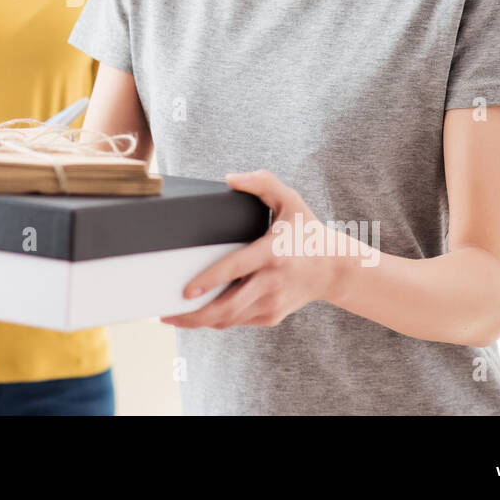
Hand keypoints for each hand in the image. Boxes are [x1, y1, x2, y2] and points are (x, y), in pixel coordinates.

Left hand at [160, 171, 345, 329]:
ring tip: (173, 316)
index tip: (186, 290)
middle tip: (165, 314)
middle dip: (194, 315)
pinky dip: (216, 320)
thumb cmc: (307, 231)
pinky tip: (197, 315)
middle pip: (228, 307)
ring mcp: (272, 303)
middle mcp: (272, 282)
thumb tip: (230, 178)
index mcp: (272, 253)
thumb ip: (262, 182)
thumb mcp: (290, 200)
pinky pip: (238, 322)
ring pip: (230, 320)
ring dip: (199, 322)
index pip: (235, 269)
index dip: (209, 281)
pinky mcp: (271, 316)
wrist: (335, 268)